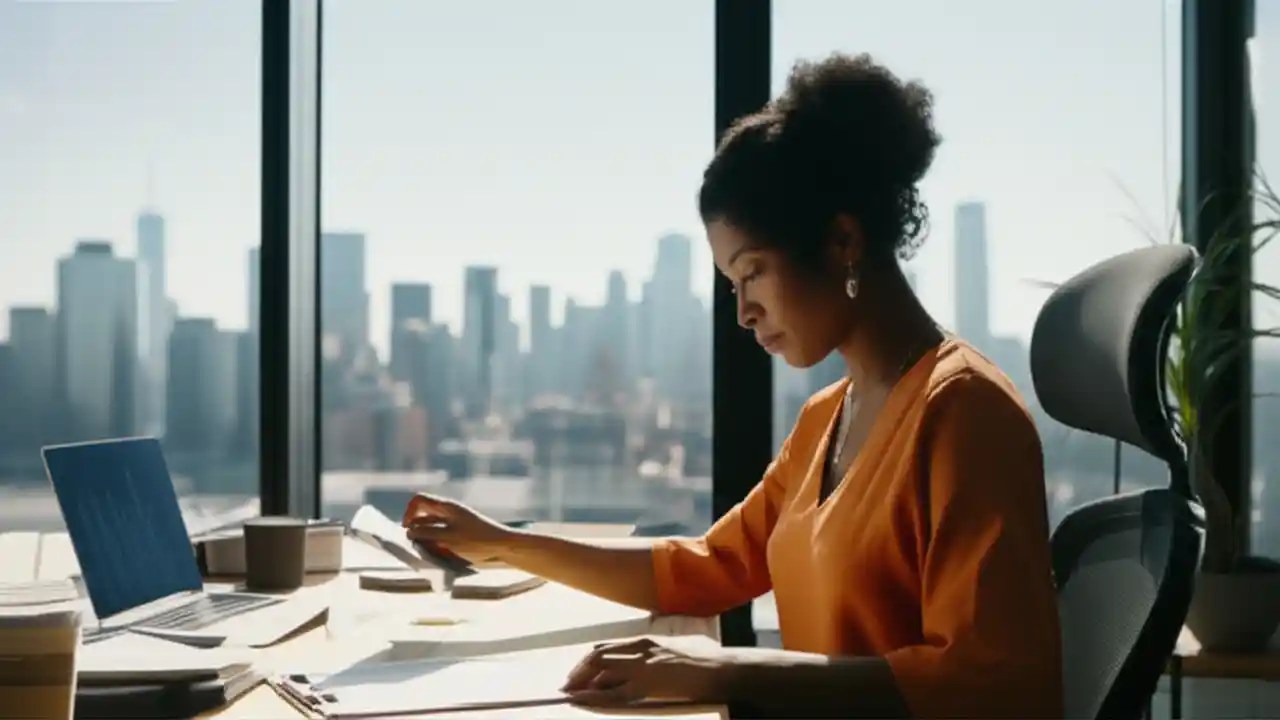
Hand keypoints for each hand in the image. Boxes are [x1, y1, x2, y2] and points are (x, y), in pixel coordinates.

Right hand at [401, 493, 515, 562]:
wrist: (503, 546)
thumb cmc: (477, 541)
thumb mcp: (449, 539)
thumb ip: (427, 534)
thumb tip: (409, 531)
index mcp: (446, 507)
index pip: (419, 500)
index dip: (408, 512)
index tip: (407, 529)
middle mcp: (449, 512)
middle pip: (423, 515)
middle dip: (415, 528)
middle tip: (412, 545)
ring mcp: (454, 523)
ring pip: (431, 527)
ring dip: (425, 538)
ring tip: (424, 553)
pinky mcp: (459, 535)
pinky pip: (440, 536)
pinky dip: (435, 544)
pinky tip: (435, 556)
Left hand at [561, 636, 732, 706]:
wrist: (721, 669)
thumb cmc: (706, 660)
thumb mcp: (677, 647)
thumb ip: (659, 652)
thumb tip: (652, 658)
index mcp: (646, 641)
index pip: (607, 648)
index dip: (588, 661)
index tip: (578, 671)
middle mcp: (639, 650)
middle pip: (598, 657)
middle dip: (579, 671)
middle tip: (566, 684)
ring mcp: (642, 667)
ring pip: (600, 672)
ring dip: (580, 683)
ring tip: (568, 694)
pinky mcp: (647, 686)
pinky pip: (612, 693)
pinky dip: (592, 696)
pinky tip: (580, 700)